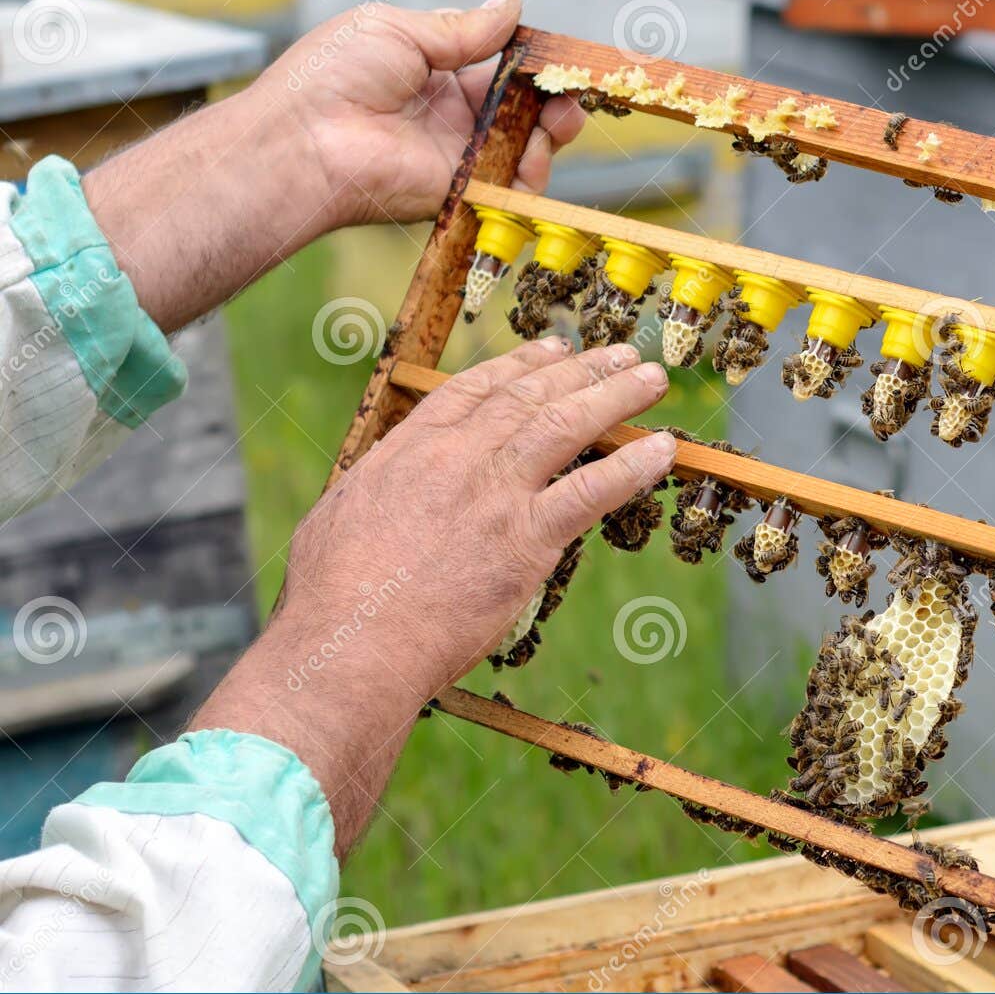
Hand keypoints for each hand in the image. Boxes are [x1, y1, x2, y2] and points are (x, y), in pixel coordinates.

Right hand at [194, 340, 675, 850]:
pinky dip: (633, 466)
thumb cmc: (331, 597)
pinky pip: (594, 490)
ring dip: (616, 396)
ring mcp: (496, 494)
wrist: (351, 643)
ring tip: (651, 379)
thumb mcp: (340, 515)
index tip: (551, 350)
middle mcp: (457, 457)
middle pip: (530, 396)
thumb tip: (391, 485)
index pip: (474, 389)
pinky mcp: (527, 539)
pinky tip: (662, 450)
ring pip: (567, 425)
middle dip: (581, 368)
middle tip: (618, 353)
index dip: (519, 365)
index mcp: (408, 448)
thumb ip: (381, 488)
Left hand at [269, 0, 584, 227]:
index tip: (555, 52)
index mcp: (431, 69)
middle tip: (568, 86)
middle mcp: (449, 113)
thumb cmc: (332, 78)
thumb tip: (510, 6)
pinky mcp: (462, 189)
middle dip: (551, 94)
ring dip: (553, 128)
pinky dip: (535, 167)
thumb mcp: (399, 29)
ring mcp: (458, 152)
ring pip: (525, 143)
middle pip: (520, 105)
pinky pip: (512, 184)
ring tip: (561, 114)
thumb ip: (462, 27)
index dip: (529, 58)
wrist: (306, 141)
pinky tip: (539, 145)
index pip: (496, 62)